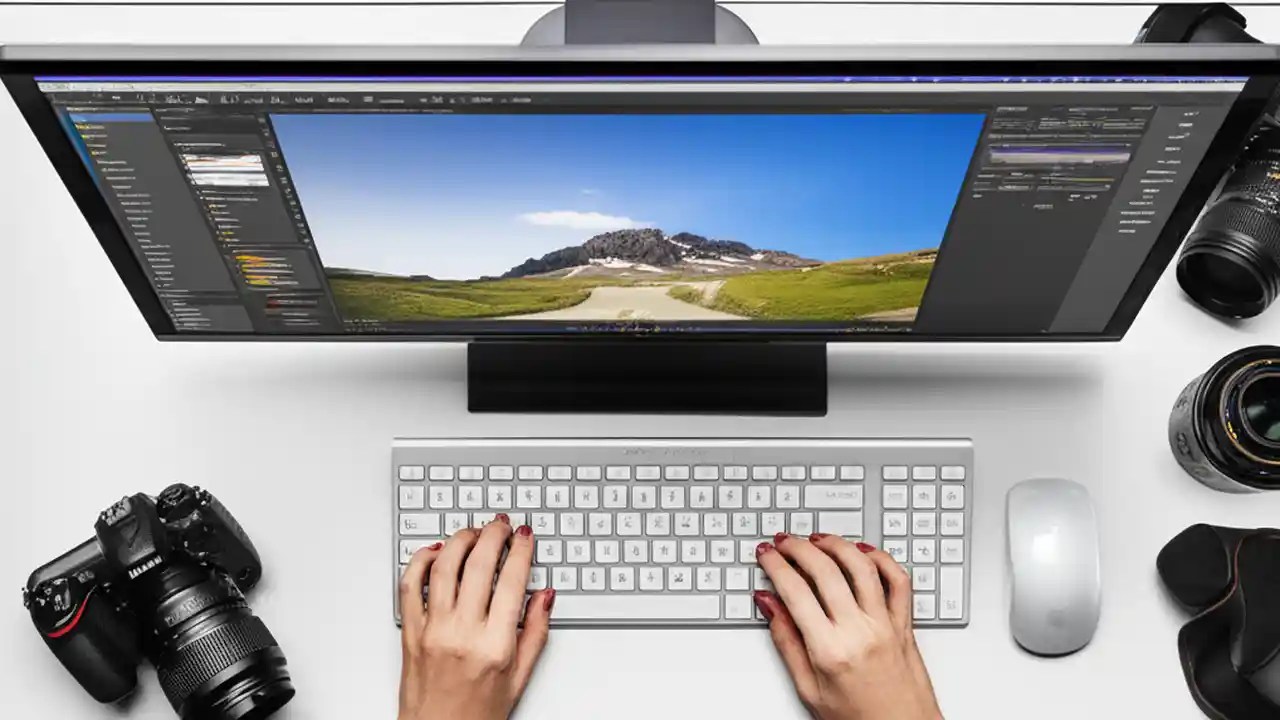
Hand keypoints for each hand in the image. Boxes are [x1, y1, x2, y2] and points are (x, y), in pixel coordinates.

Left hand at [398, 515, 554, 719]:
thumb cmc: (475, 714)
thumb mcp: (519, 678)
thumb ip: (535, 632)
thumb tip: (545, 596)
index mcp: (494, 645)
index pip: (512, 581)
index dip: (521, 550)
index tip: (525, 537)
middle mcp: (461, 633)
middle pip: (478, 564)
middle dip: (494, 534)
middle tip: (502, 525)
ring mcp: (432, 629)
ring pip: (444, 566)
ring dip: (461, 539)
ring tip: (474, 532)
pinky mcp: (410, 631)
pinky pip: (410, 585)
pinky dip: (422, 561)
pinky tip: (437, 553)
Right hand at [755, 534, 941, 719]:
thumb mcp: (809, 689)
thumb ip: (786, 642)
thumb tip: (769, 604)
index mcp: (830, 650)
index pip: (796, 591)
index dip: (776, 565)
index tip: (766, 555)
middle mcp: (860, 632)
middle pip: (825, 570)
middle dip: (798, 548)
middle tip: (783, 542)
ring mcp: (886, 624)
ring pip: (861, 566)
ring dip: (836, 544)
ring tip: (817, 540)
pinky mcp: (905, 624)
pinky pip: (898, 580)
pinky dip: (880, 558)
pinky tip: (862, 552)